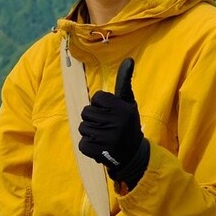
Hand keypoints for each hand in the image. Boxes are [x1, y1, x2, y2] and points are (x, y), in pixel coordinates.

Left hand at [78, 57, 150, 188]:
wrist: (133, 155)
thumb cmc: (128, 124)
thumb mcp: (129, 103)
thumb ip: (124, 82)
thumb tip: (129, 59)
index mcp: (122, 108)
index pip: (97, 97)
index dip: (101, 105)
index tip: (112, 114)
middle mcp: (115, 122)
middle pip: (86, 112)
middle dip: (93, 119)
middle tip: (107, 126)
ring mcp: (106, 138)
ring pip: (82, 127)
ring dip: (91, 133)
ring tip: (104, 137)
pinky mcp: (97, 151)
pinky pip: (82, 143)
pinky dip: (89, 146)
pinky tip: (101, 147)